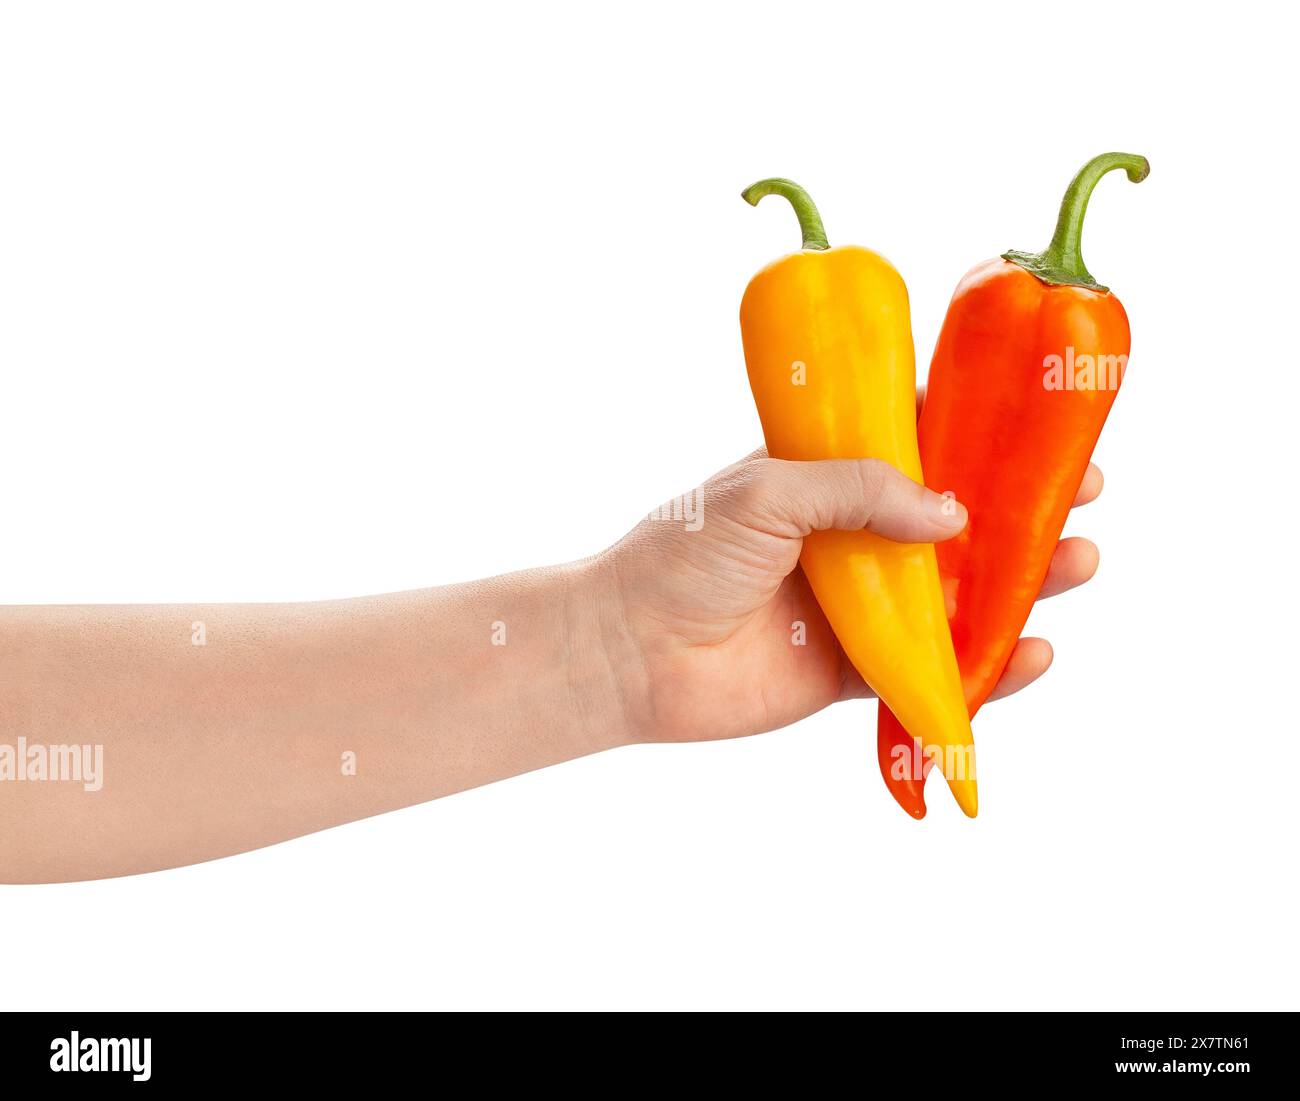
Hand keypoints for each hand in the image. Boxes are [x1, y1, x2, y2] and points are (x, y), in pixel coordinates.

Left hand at [598, 450, 1101, 743]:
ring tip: (1077, 562)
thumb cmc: (683, 553)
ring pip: (956, 597)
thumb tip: (953, 514)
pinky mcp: (851, 674)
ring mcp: (856, 609)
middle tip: (1083, 497)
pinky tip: (1033, 653)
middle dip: (1021, 510)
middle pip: (955, 524)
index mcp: (826, 479)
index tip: (1042, 424)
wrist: (628, 650)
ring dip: (1020, 583)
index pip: (917, 447)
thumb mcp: (768, 490)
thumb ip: (860, 489)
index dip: (981, 436)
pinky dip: (985, 668)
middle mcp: (850, 540)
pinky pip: (931, 671)